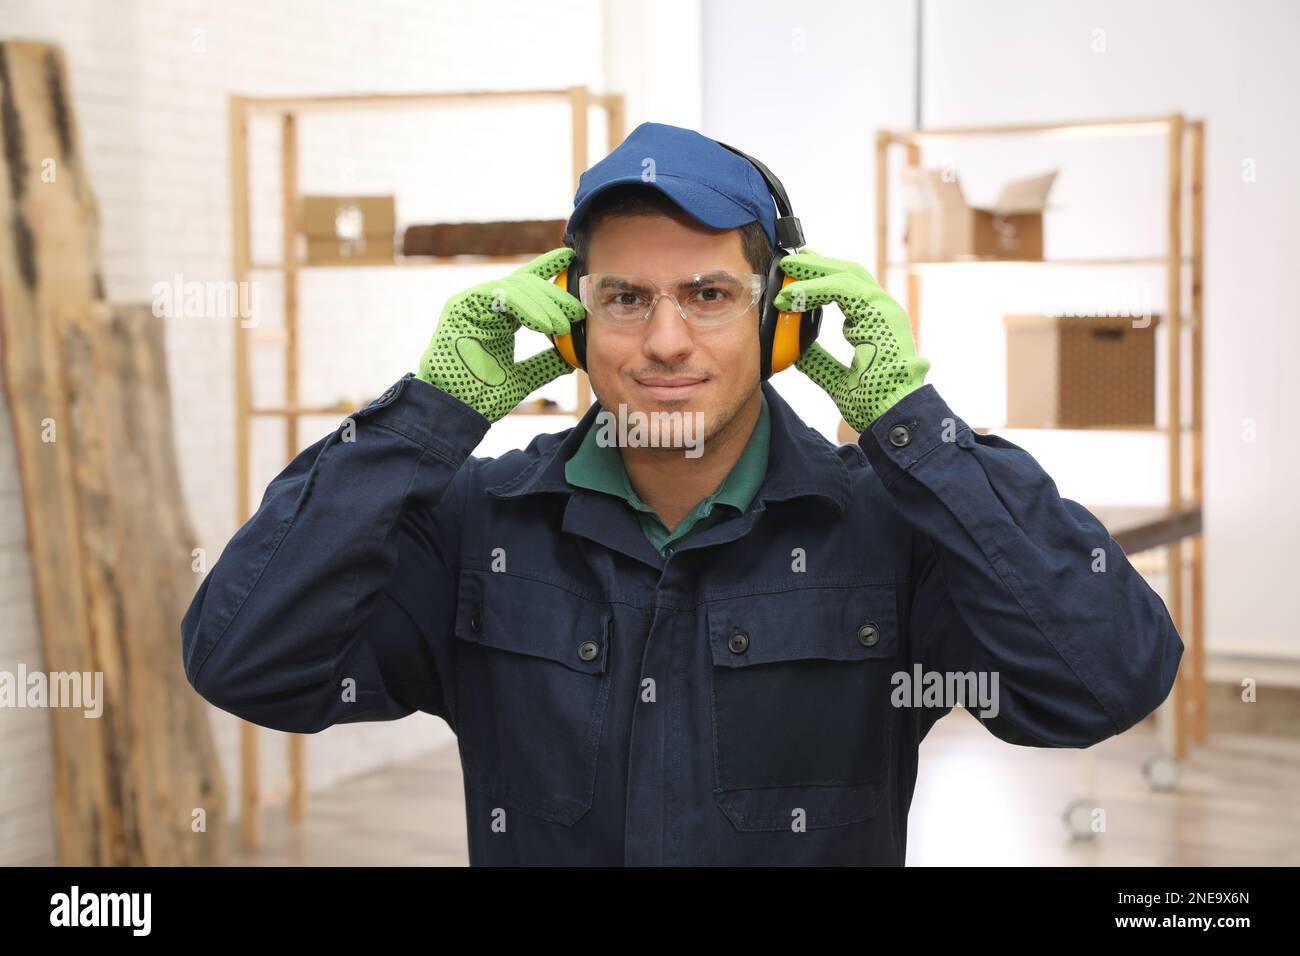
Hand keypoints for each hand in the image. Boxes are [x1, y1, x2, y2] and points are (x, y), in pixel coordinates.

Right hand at [416, 247, 584, 422]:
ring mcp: (473, 303)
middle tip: (578, 312)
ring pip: (516, 286)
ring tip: (562, 326)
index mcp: (501, 317)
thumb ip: (545, 363)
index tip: (571, 257)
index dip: (548, 266)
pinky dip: (526, 307)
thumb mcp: (524, 377)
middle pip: (527, 284)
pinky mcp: (461, 306)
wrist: (455, 410)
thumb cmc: (482, 396)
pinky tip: (543, 325)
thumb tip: (572, 356)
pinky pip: (500, 294)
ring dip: (544, 304)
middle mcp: (487, 306)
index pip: (527, 285)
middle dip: (555, 295)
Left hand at [773, 249, 929, 431]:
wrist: (893, 415)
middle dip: (817, 264)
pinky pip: (844, 289)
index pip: (846, 288)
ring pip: (847, 274)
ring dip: (814, 269)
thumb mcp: (836, 377)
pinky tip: (795, 294)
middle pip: (848, 273)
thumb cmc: (873, 401)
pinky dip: (816, 288)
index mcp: (874, 322)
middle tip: (790, 260)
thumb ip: (819, 361)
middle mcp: (882, 310)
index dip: (820, 278)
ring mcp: (885, 310)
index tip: (795, 274)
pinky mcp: (881, 314)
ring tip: (789, 268)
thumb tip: (796, 350)